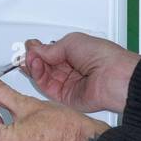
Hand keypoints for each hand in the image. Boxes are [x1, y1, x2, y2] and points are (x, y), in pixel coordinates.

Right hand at [22, 32, 140, 113]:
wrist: (114, 77)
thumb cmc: (103, 56)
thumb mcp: (72, 42)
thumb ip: (50, 48)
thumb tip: (36, 50)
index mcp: (76, 54)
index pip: (51, 53)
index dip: (39, 49)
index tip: (30, 46)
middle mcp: (71, 70)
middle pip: (45, 65)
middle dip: (33, 58)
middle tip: (26, 53)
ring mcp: (68, 84)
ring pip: (43, 76)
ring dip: (34, 66)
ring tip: (31, 59)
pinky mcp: (66, 98)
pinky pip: (47, 89)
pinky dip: (38, 78)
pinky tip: (35, 67)